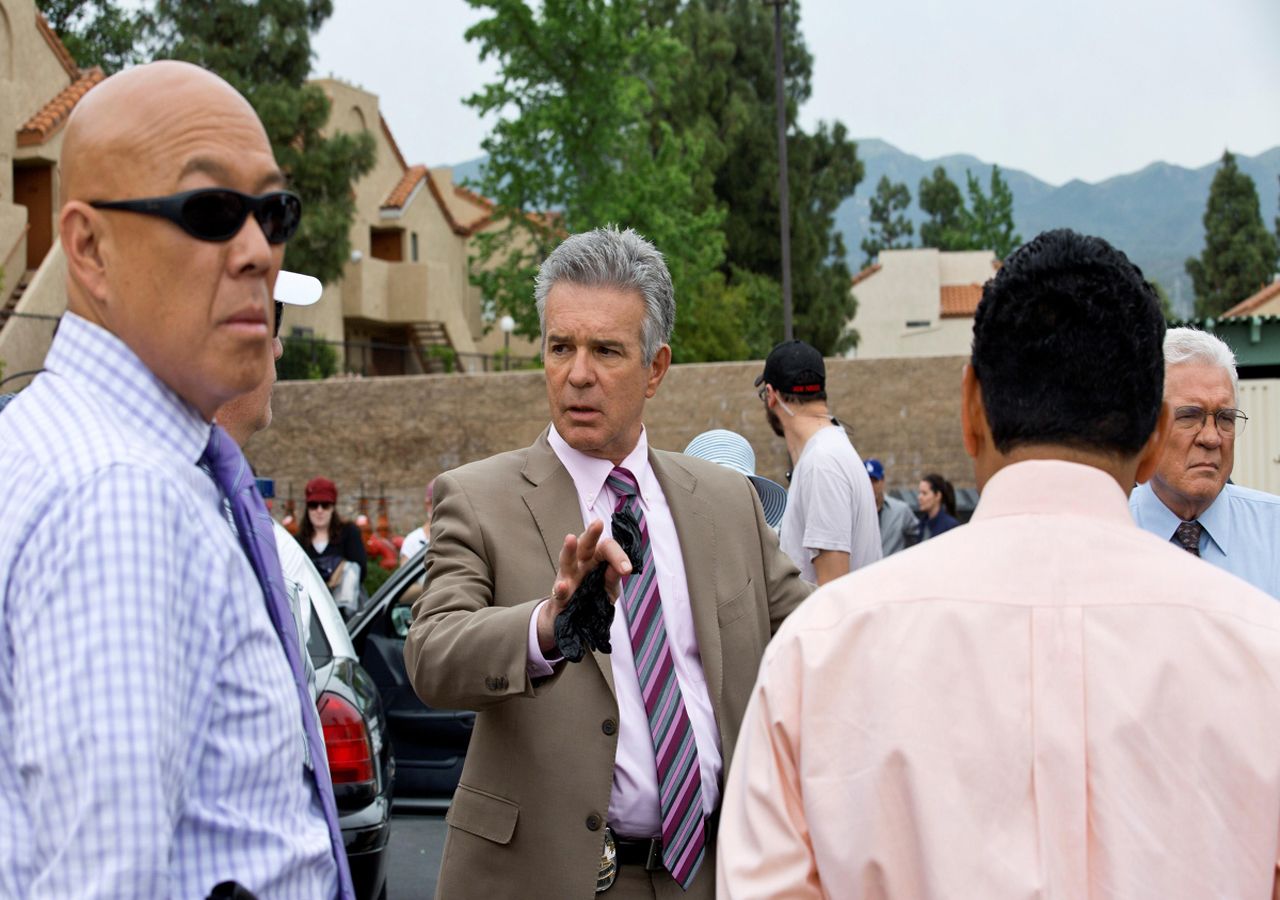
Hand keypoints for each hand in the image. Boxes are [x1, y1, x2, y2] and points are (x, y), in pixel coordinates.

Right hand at [537, 520, 631, 654]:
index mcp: (595, 559)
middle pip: (585, 545)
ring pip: (567, 560)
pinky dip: (561, 588)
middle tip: (598, 523)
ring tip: (570, 538)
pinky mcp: (559, 597)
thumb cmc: (592, 598)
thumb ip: (614, 577)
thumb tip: (623, 567)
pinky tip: (563, 586)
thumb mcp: (609, 589)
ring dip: (569, 550)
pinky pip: (559, 591)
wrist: (574, 622)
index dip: (618, 556)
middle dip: (591, 534)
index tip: (627, 570)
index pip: (606, 549)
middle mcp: (580, 564)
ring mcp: (568, 578)